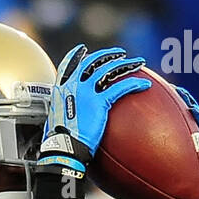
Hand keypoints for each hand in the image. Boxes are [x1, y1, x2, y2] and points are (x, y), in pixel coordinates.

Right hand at [37, 44, 150, 176]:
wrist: (64, 149)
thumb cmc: (59, 142)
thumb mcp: (54, 120)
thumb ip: (62, 111)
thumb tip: (64, 117)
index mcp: (62, 88)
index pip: (69, 64)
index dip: (77, 55)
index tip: (84, 50)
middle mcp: (74, 85)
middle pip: (94, 62)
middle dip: (109, 55)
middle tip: (120, 54)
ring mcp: (87, 92)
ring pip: (110, 70)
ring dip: (126, 64)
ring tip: (138, 63)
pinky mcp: (100, 102)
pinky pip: (121, 87)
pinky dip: (134, 84)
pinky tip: (145, 84)